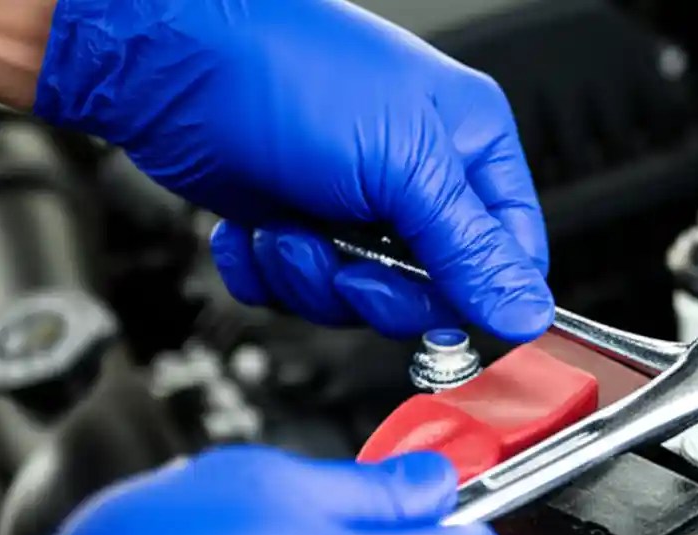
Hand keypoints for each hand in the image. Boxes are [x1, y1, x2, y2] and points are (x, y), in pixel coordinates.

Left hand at [34, 0, 553, 340]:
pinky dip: (266, 272)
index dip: (476, 292)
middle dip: (372, 287)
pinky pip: (296, 291)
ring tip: (287, 228)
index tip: (439, 309)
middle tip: (344, 259)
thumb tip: (527, 310)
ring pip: (356, 299)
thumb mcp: (404, 166)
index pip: (509, 251)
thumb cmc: (288, 71)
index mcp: (465, 146)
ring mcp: (349, 203)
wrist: (171, 61)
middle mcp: (412, 176)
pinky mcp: (293, 224)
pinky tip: (255, 229)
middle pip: (427, 291)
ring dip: (309, 277)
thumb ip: (470, 249)